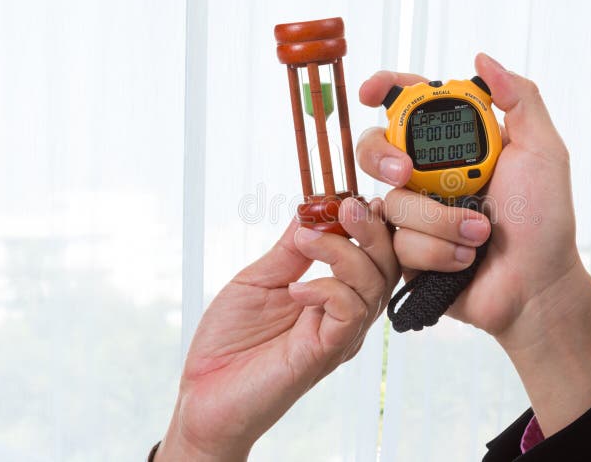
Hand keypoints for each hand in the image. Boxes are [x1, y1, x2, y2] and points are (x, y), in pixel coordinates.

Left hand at [156, 198, 398, 460]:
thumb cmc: (229, 342)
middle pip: (385, 264)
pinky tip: (296, 290)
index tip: (347, 197)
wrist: (205, 393)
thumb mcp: (259, 280)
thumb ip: (290, 249)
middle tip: (344, 208)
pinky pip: (350, 312)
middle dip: (370, 229)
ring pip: (374, 283)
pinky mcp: (327, 352)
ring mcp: (340, 333)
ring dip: (343, 252)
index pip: (371, 253)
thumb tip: (313, 209)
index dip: (369, 223)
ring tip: (307, 241)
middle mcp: (345, 313)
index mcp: (333, 293)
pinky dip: (327, 288)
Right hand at [356, 54, 590, 435]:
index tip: (370, 91)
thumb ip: (520, 99)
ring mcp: (418, 212)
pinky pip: (400, 241)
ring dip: (441, 221)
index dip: (384, 89)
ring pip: (394, 201)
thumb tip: (483, 58)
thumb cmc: (544, 222)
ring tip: (480, 235)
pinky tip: (464, 260)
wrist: (535, 285)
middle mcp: (430, 174)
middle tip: (407, 173)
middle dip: (384, 157)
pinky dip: (437, 250)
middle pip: (377, 148)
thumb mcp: (542, 151)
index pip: (411, 105)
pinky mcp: (408, 251)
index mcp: (458, 144)